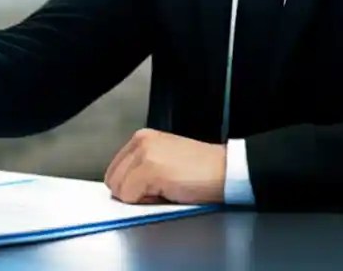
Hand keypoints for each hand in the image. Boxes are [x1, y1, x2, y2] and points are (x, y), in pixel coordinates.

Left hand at [103, 129, 224, 203]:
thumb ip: (141, 168)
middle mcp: (140, 142)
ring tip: (165, 191)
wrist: (228, 171)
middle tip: (160, 192)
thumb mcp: (166, 161)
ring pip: (119, 189)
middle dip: (131, 193)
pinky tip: (168, 194)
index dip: (130, 186)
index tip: (151, 189)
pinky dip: (146, 203)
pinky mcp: (150, 170)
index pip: (115, 170)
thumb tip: (123, 188)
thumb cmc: (204, 171)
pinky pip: (130, 197)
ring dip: (139, 198)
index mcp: (142, 138)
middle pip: (113, 179)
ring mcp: (144, 155)